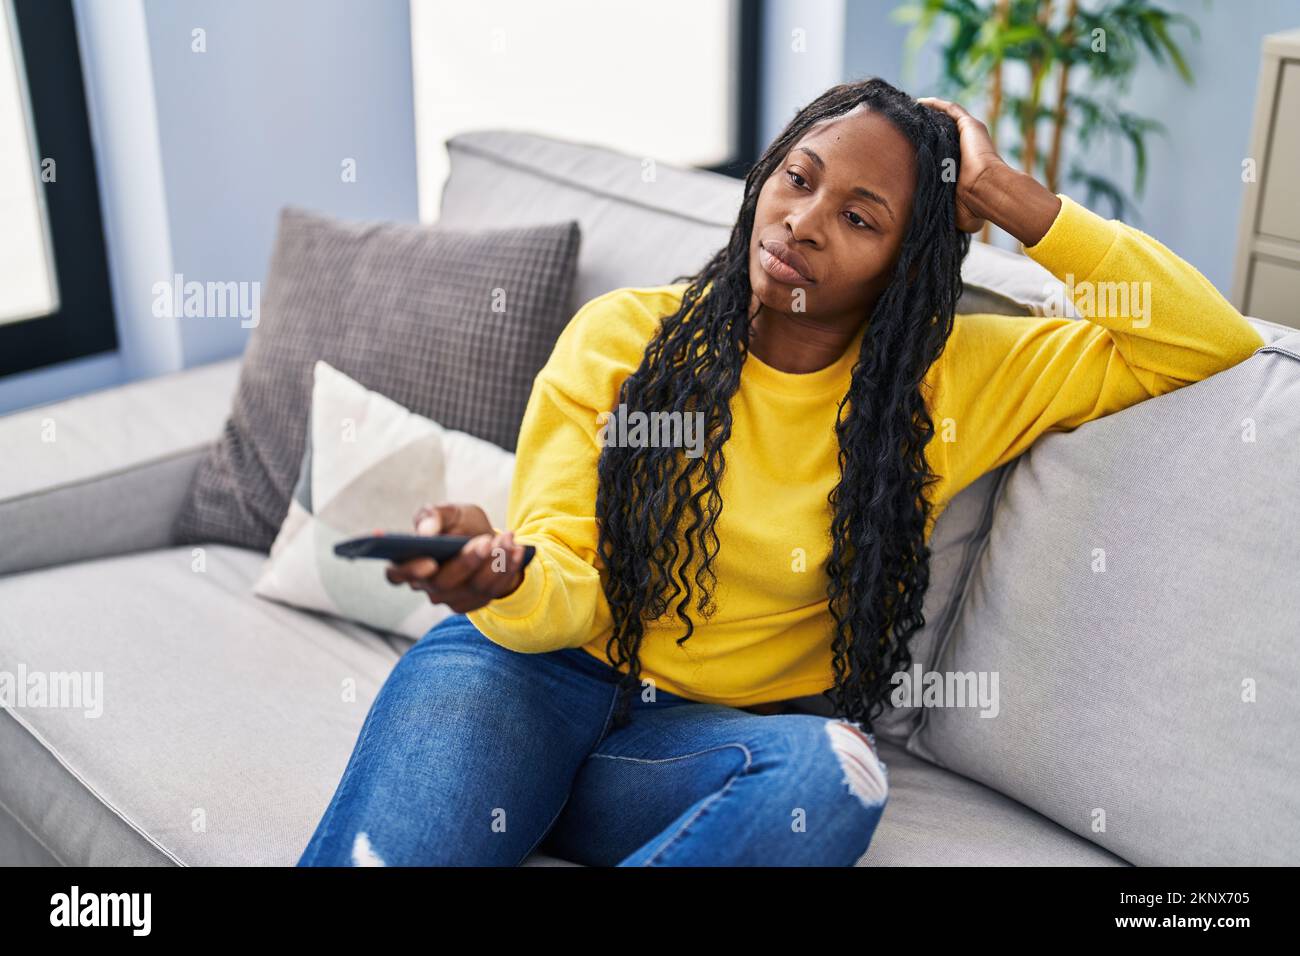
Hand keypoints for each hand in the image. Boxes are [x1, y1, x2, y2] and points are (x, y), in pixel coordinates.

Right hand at [384, 502, 528, 613]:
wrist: (490, 540)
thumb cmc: (462, 526)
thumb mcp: (451, 512)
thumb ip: (434, 515)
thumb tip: (425, 532)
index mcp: (409, 561)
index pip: (396, 574)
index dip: (410, 571)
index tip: (430, 562)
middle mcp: (426, 585)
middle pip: (442, 583)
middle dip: (467, 561)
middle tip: (486, 542)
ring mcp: (450, 599)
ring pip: (471, 588)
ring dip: (493, 563)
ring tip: (508, 539)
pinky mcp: (473, 604)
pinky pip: (491, 592)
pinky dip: (506, 570)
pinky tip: (516, 551)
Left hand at [915, 96, 1010, 233]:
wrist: (985, 190)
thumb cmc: (973, 206)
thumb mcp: (957, 213)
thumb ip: (946, 211)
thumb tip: (931, 224)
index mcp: (961, 166)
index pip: (940, 154)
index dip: (925, 152)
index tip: (905, 151)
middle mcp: (965, 148)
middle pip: (941, 134)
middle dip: (924, 131)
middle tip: (903, 129)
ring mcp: (968, 135)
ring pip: (945, 119)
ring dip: (929, 115)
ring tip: (908, 112)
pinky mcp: (969, 125)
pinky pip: (950, 109)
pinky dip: (935, 105)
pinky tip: (918, 103)